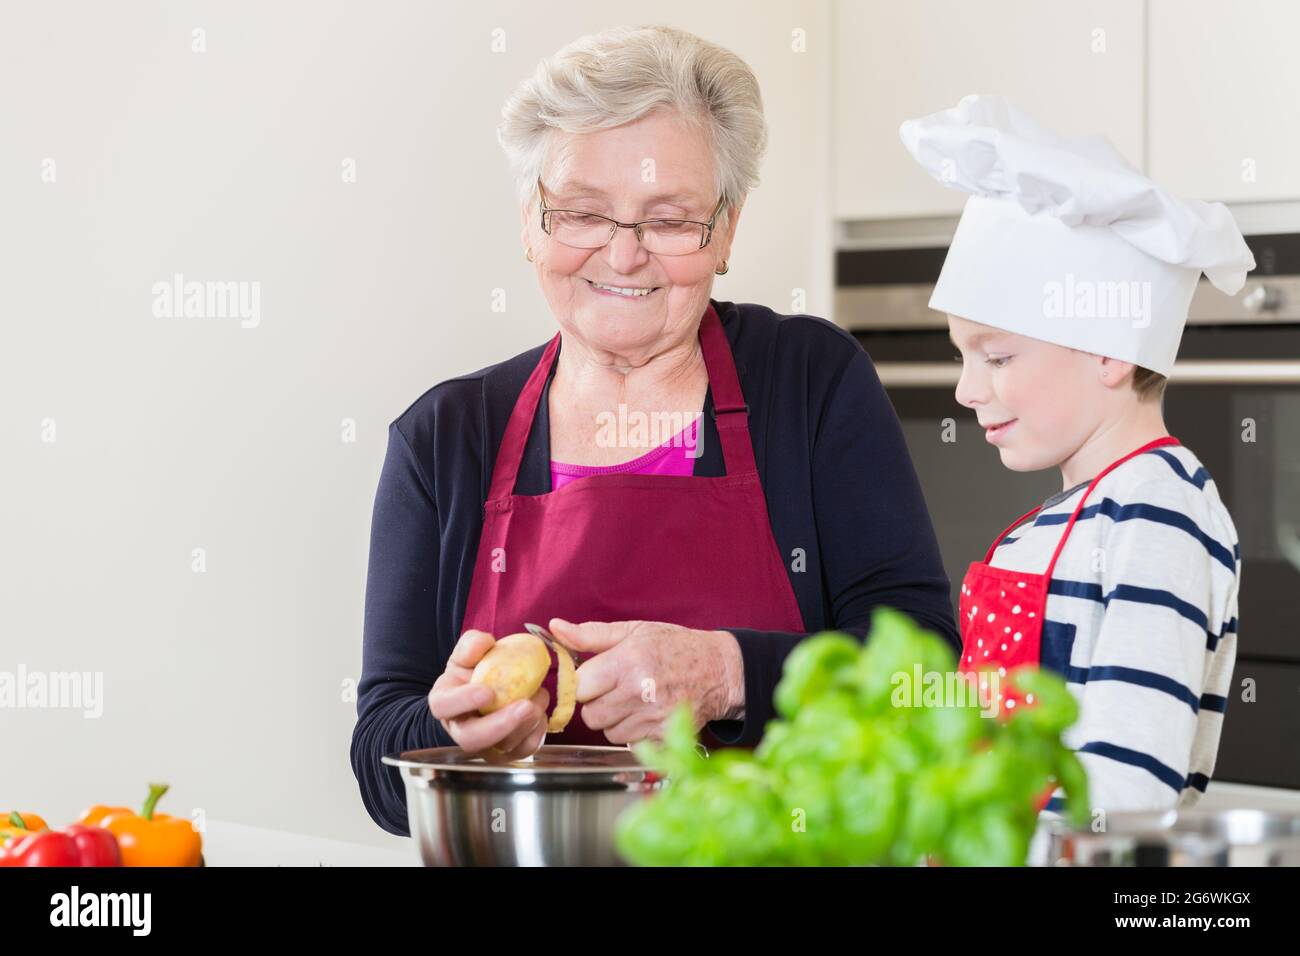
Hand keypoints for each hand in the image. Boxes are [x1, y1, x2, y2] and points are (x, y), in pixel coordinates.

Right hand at [427, 630, 549, 761]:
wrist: (491, 686)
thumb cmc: (475, 670)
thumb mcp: (469, 652)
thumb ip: (472, 644)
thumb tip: (483, 644)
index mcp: (445, 701)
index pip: (443, 706)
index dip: (464, 701)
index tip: (488, 691)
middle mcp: (460, 729)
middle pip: (471, 739)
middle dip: (500, 725)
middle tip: (525, 706)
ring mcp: (484, 745)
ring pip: (501, 747)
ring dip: (526, 724)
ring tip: (540, 697)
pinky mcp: (506, 752)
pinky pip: (523, 750)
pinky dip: (537, 733)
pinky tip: (541, 713)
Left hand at [548, 618, 743, 745]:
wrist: (718, 670)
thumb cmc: (674, 646)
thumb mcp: (634, 631)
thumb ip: (591, 634)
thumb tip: (554, 628)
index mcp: (627, 662)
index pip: (580, 687)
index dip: (585, 683)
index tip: (596, 677)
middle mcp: (639, 692)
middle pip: (590, 715)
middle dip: (598, 704)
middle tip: (616, 690)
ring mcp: (653, 718)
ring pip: (608, 732)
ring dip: (615, 721)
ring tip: (634, 702)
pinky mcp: (665, 737)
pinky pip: (630, 744)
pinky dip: (634, 733)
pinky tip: (647, 715)